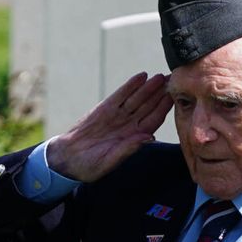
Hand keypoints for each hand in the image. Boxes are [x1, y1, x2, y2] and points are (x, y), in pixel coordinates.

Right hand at [46, 72, 173, 183]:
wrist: (67, 159)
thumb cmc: (89, 166)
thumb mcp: (109, 160)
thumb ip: (128, 148)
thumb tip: (149, 137)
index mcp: (133, 138)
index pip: (153, 121)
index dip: (164, 109)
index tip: (174, 98)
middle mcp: (128, 125)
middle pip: (148, 106)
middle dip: (161, 94)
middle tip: (174, 80)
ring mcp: (117, 115)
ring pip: (137, 98)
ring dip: (149, 87)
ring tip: (161, 76)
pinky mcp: (104, 109)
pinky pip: (120, 95)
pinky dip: (130, 86)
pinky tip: (141, 77)